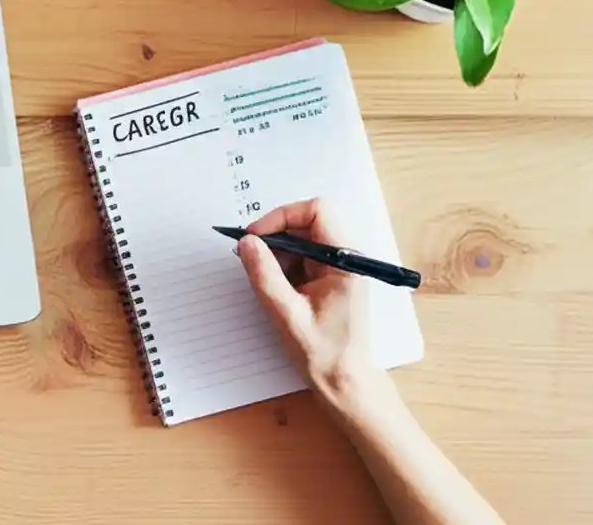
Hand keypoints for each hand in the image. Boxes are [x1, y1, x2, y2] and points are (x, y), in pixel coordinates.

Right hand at [236, 198, 384, 407]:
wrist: (343, 380)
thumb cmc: (323, 353)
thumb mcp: (286, 313)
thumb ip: (265, 274)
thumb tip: (246, 242)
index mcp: (346, 260)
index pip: (317, 211)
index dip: (282, 216)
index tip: (256, 236)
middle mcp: (346, 257)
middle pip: (307, 222)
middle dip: (275, 236)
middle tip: (251, 257)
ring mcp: (337, 267)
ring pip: (301, 239)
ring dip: (277, 254)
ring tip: (267, 283)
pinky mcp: (328, 277)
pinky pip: (301, 257)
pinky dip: (282, 266)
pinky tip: (276, 290)